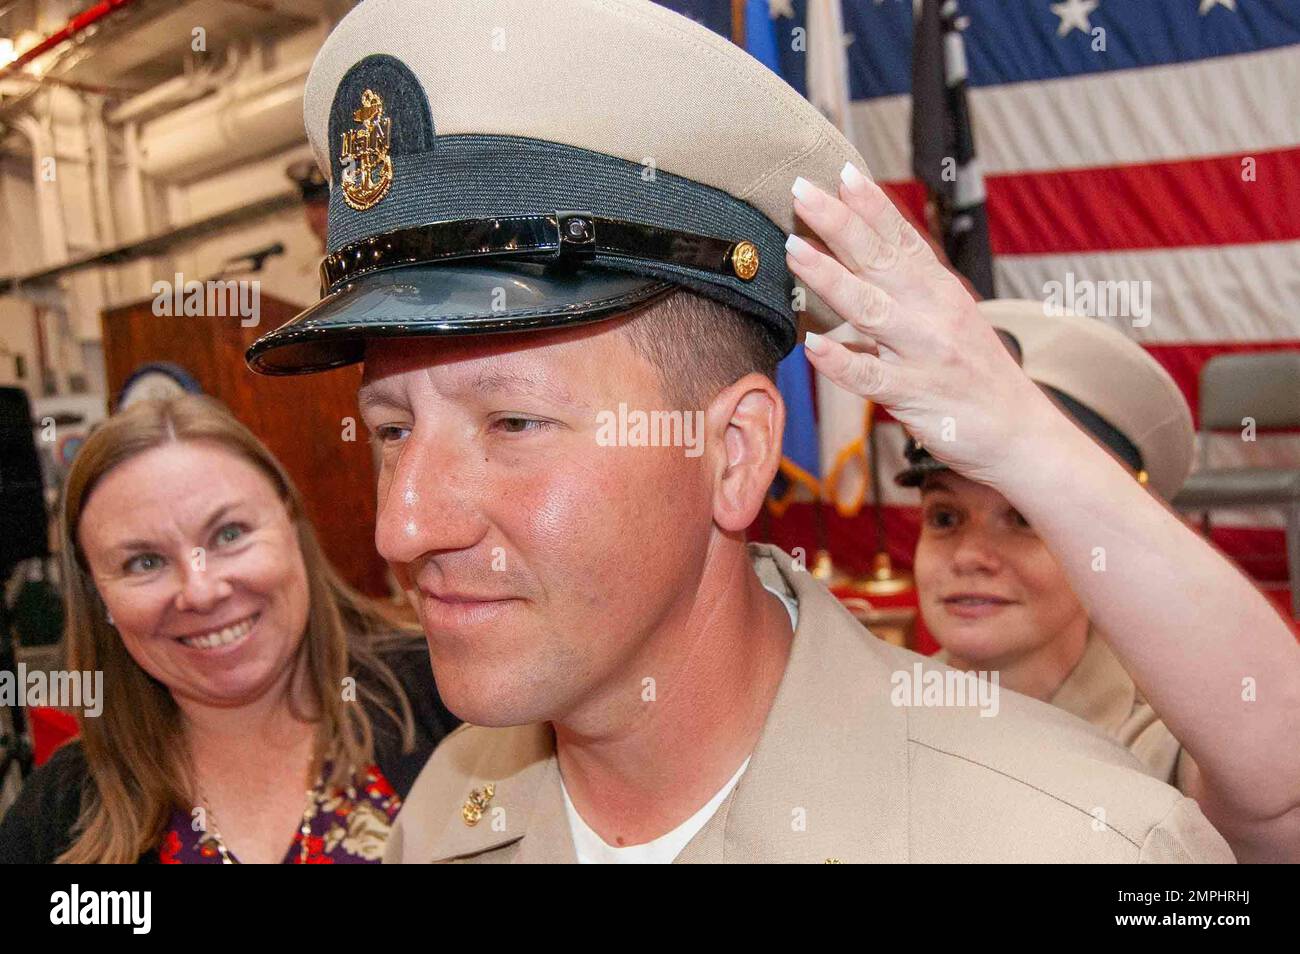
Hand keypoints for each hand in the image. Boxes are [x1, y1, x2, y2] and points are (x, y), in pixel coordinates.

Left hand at [787, 164, 1059, 486]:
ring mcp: (924, 354)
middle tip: (802, 191)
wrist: (1020, 432)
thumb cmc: (976, 374)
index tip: (841, 172)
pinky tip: (812, 345)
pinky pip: (870, 376)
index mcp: (940, 291)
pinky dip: (841, 360)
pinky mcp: (915, 395)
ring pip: (870, 309)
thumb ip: (907, 291)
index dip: (871, 205)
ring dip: (830, 278)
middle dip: (839, 223)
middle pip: (879, 260)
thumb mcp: (950, 319)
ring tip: (794, 251)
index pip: (901, 239)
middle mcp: (933, 313)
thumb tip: (857, 262)